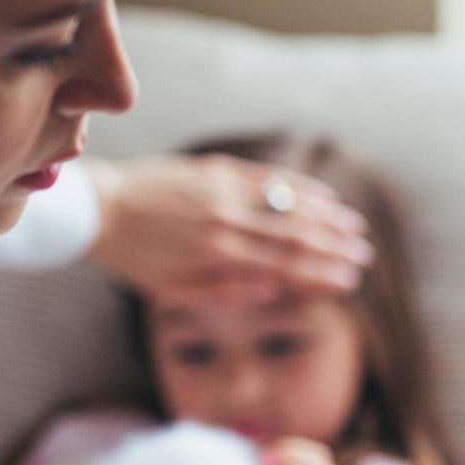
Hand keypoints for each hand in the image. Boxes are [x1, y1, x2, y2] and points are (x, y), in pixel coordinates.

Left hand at [81, 154, 374, 305]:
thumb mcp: (172, 292)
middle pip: (295, 235)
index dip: (321, 275)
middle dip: (334, 248)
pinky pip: (267, 178)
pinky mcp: (216, 170)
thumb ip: (223, 294)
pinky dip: (299, 187)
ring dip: (327, 217)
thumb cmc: (134, 258)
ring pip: (287, 203)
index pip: (283, 267)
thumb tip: (271, 292)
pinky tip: (322, 196)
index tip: (349, 282)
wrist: (100, 208)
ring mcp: (223, 192)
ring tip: (355, 228)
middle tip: (363, 257)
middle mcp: (226, 222)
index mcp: (217, 256)